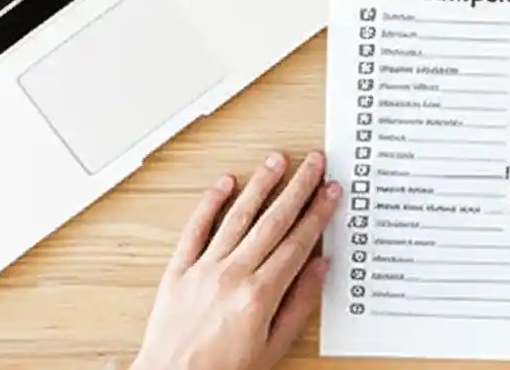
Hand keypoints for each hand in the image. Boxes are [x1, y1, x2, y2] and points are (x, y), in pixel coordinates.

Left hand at [132, 152, 341, 369]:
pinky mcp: (178, 270)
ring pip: (238, 217)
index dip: (318, 213)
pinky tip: (225, 183)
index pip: (297, 242)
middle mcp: (232, 274)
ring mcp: (204, 268)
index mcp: (260, 294)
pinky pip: (196, 229)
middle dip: (298, 188)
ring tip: (277, 161)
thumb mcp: (273, 347)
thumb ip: (299, 304)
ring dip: (261, 185)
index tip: (331, 192)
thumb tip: (320, 268)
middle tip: (314, 164)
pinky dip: (210, 203)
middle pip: (273, 221)